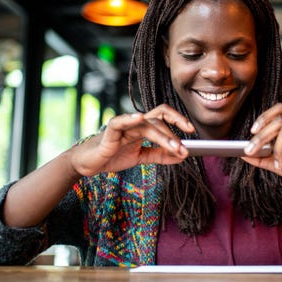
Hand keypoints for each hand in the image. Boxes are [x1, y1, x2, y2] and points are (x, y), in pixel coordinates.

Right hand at [69, 104, 194, 175]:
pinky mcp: (110, 132)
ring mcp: (123, 126)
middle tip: (185, 147)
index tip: (192, 130)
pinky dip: (129, 118)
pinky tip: (139, 118)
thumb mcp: (142, 157)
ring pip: (146, 124)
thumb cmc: (113, 156)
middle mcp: (135, 123)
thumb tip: (182, 156)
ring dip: (163, 136)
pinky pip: (120, 122)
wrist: (89, 164)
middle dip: (174, 131)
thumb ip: (160, 155)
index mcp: (143, 126)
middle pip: (159, 118)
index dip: (178, 120)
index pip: (164, 116)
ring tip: (175, 147)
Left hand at [242, 103, 281, 201]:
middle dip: (261, 135)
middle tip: (251, 149)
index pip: (278, 112)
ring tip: (278, 162)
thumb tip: (241, 153)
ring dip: (277, 145)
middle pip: (278, 119)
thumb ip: (262, 159)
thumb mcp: (279, 167)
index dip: (264, 117)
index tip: (251, 132)